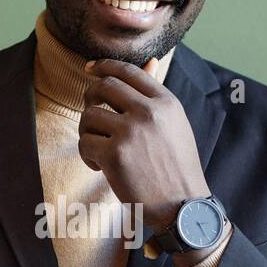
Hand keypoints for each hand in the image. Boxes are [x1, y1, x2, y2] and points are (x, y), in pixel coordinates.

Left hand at [78, 57, 210, 230]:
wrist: (182, 206)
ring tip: (100, 148)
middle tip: (92, 113)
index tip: (90, 68)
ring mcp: (130, 133)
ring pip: (89, 116)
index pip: (128, 71)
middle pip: (103, 87)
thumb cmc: (177, 167)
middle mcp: (148, 112)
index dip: (104, 66)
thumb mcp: (175, 124)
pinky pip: (84, 143)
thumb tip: (151, 60)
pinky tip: (100, 167)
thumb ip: (156, 95)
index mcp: (166, 102)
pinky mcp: (114, 155)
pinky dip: (87, 156)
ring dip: (88, 132)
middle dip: (90, 97)